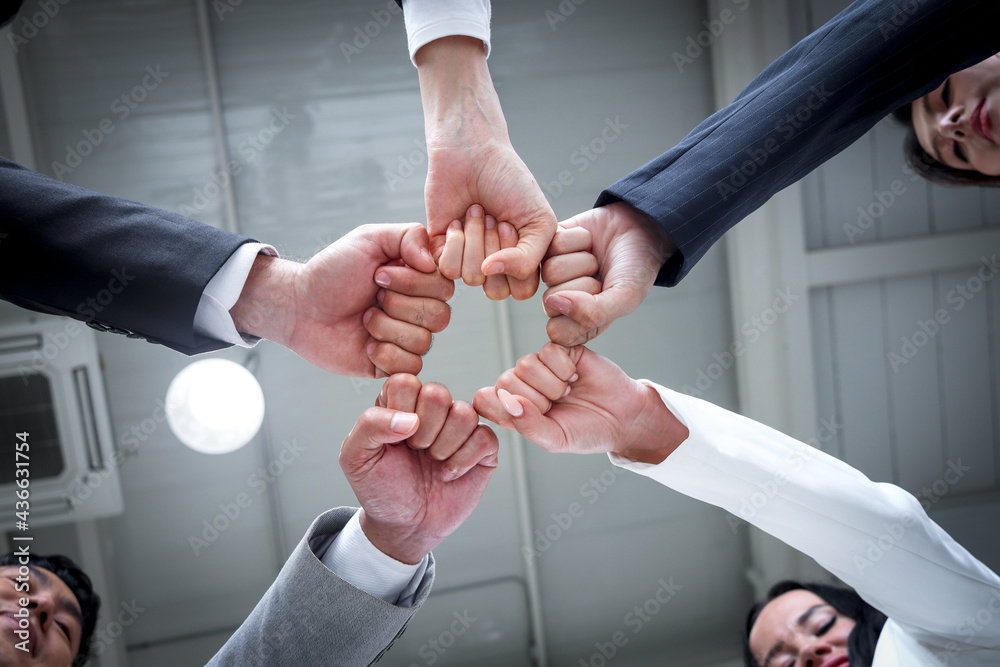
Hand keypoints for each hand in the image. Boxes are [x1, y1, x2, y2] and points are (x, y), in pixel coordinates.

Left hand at [229, 223, 452, 377]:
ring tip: (364, 319)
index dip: (414, 282)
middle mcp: (419, 308)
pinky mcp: (394, 364)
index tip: (379, 274)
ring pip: (424, 341)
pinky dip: (385, 354)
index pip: (445, 284)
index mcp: (419, 278)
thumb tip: (433, 262)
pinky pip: (411, 366)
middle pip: (440, 315)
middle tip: (371, 297)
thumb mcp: (368, 239)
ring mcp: (408, 337)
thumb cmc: (332, 272)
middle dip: (397, 305)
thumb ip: (409, 236)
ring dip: (385, 327)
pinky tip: (365, 343)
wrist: (300, 308)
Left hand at [340, 374, 498, 563]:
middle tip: (415, 451)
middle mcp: (431, 409)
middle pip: (438, 393)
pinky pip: (485, 437)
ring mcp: (459, 427)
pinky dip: (463, 461)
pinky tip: (449, 474)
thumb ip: (370, 425)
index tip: (393, 438)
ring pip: (465, 413)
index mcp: (400, 403)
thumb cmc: (380, 488)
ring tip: (433, 462)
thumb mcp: (356, 457)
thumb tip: (410, 419)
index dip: (400, 411)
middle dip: (423, 431)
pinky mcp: (483, 448)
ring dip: (444, 447)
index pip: (406, 381)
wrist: (404, 526)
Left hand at [417, 36, 555, 298]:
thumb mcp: (539, 222)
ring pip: (472, 276)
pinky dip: (455, 240)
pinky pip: (447, 269)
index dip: (520, 260)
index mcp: (524, 263)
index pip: (522, 290)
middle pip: (496, 288)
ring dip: (476, 238)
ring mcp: (468, 262)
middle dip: (497, 248)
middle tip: (496, 218)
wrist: (473, 154)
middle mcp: (496, 268)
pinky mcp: (441, 252)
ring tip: (478, 212)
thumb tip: (490, 273)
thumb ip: (529, 260)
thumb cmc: (511, 183)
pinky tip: (458, 219)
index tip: (518, 225)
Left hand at [474, 343, 687, 463]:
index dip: (502, 407)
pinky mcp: (559, 349)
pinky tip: (576, 376)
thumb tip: (509, 402)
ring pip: (526, 365)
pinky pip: (548, 351)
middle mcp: (522, 385)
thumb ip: (528, 425)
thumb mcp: (555, 439)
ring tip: (568, 391)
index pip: (485, 399)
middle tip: (558, 405)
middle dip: (536, 399)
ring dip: (553, 384)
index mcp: (513, 409)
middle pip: (505, 381)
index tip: (530, 417)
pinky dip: (565, 368)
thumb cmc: (586, 432)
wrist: (623, 416)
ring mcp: (540, 366)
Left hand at [541, 201, 675, 345]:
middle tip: (602, 276)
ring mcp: (553, 271)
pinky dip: (578, 239)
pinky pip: (554, 244)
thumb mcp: (626, 297)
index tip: (601, 301)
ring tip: (596, 259)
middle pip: (550, 300)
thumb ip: (594, 312)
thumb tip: (554, 303)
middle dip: (583, 284)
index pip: (557, 332)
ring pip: (551, 270)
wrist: (641, 229)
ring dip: (582, 260)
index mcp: (578, 321)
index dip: (578, 315)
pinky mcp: (550, 244)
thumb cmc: (635, 267)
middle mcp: (561, 299)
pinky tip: (589, 242)